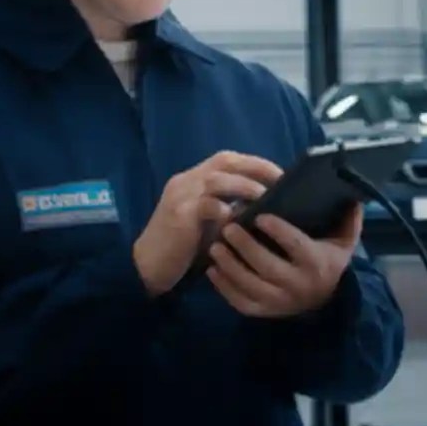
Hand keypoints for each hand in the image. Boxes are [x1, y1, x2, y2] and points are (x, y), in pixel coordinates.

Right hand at [134, 151, 283, 296]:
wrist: (147, 266)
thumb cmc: (182, 246)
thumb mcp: (208, 223)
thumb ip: (228, 208)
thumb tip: (262, 204)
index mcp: (193, 179)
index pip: (226, 159)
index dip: (254, 163)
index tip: (279, 175)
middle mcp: (186, 181)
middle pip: (224, 161)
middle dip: (255, 168)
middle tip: (279, 181)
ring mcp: (180, 196)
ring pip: (216, 179)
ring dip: (245, 186)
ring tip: (265, 198)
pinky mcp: (178, 215)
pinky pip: (206, 205)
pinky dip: (225, 209)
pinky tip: (238, 219)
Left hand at [206, 202, 362, 317]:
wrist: (324, 301)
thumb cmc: (329, 260)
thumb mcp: (344, 240)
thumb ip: (348, 217)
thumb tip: (352, 193)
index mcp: (317, 263)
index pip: (296, 246)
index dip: (278, 230)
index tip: (259, 215)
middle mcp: (298, 286)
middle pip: (267, 266)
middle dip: (245, 246)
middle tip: (228, 227)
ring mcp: (280, 302)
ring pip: (250, 286)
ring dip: (229, 266)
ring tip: (215, 246)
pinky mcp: (265, 312)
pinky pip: (241, 302)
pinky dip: (224, 288)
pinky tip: (213, 270)